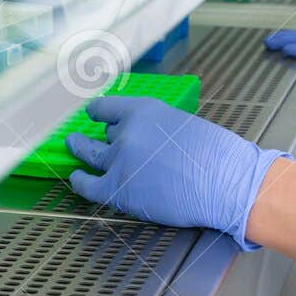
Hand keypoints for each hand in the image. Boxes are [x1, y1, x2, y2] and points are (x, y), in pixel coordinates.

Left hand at [66, 95, 288, 249]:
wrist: (223, 182)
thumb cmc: (215, 155)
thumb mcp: (182, 124)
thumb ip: (157, 128)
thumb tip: (147, 140)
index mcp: (144, 110)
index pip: (108, 107)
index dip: (97, 111)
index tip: (90, 112)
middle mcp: (126, 131)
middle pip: (103, 134)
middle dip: (90, 135)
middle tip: (78, 136)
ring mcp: (119, 160)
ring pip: (90, 154)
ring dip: (79, 150)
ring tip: (72, 148)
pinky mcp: (118, 188)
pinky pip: (89, 185)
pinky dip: (80, 181)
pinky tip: (77, 179)